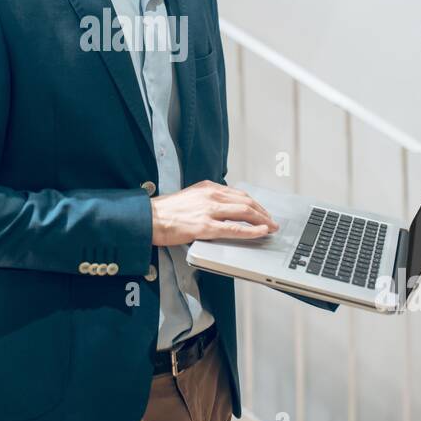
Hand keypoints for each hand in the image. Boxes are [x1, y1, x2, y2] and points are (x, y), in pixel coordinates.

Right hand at [150, 180, 279, 246]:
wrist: (148, 218)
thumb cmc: (165, 212)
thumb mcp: (189, 198)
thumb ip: (206, 201)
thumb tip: (222, 209)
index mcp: (207, 187)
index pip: (239, 194)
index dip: (255, 204)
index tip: (263, 211)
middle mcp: (210, 195)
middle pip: (246, 202)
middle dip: (263, 213)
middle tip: (273, 222)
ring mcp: (208, 210)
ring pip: (245, 212)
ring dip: (262, 221)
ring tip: (271, 228)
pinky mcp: (205, 226)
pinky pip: (234, 228)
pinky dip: (251, 230)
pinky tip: (261, 233)